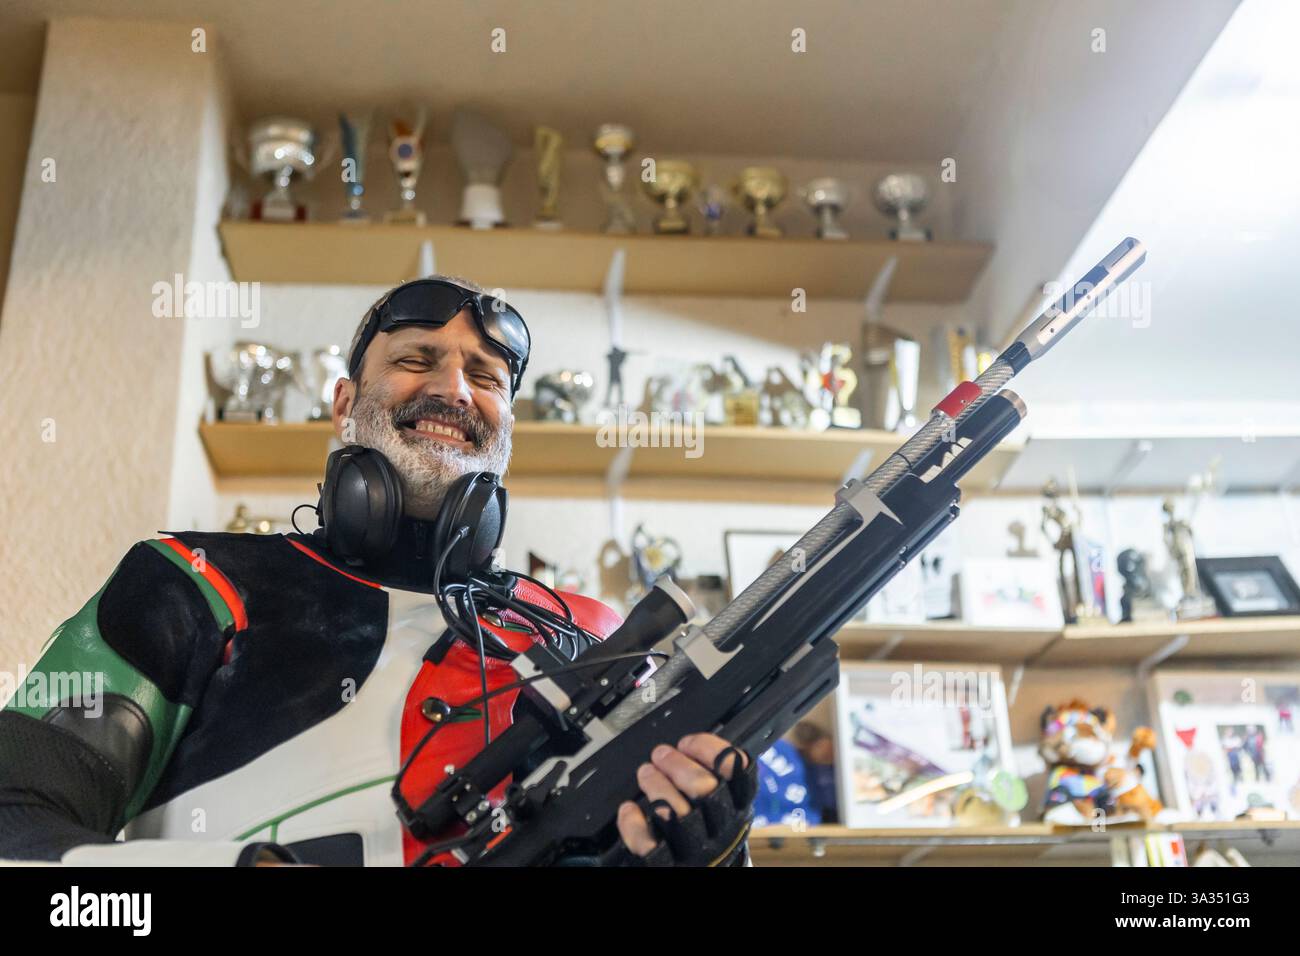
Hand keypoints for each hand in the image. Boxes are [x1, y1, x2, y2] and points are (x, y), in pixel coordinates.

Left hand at [615, 732, 753, 865]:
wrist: (710, 868)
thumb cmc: (713, 829)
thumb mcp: (729, 799)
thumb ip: (716, 773)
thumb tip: (687, 746)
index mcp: (738, 804)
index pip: (736, 768)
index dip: (708, 748)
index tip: (688, 743)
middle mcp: (721, 827)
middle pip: (703, 787)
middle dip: (677, 764)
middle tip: (661, 754)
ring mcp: (695, 847)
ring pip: (674, 813)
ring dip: (656, 786)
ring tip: (646, 773)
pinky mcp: (669, 864)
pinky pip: (648, 844)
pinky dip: (633, 824)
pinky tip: (629, 810)